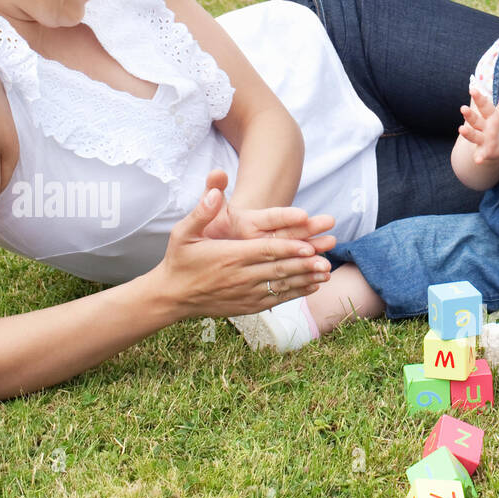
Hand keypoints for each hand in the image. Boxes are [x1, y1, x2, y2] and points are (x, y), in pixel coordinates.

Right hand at [158, 177, 337, 319]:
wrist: (171, 295)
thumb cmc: (179, 260)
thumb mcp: (183, 232)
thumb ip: (201, 212)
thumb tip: (216, 192)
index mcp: (229, 256)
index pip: (265, 251)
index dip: (288, 248)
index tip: (309, 245)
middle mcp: (241, 276)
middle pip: (279, 269)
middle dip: (305, 265)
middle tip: (326, 260)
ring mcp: (246, 293)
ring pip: (282, 285)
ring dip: (306, 280)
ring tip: (327, 273)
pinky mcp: (248, 306)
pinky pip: (277, 299)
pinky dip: (296, 293)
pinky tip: (313, 286)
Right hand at [458, 77, 498, 165]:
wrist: (495, 148)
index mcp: (490, 116)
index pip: (484, 105)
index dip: (479, 98)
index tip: (472, 89)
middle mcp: (483, 127)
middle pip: (475, 120)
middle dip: (470, 115)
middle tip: (463, 109)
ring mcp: (482, 140)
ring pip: (474, 135)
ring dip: (468, 133)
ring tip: (461, 130)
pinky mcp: (484, 152)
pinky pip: (481, 155)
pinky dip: (478, 158)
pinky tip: (477, 160)